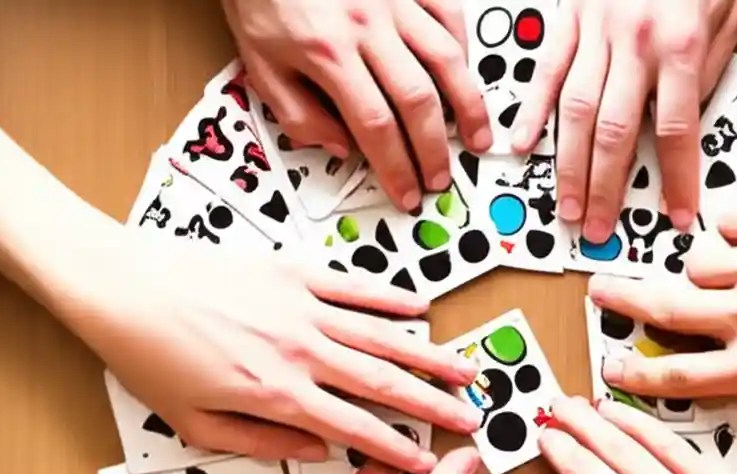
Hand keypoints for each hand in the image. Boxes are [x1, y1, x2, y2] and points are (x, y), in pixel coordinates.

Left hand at [67, 218, 479, 473]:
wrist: (119, 286)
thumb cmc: (148, 356)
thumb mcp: (195, 423)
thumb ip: (262, 443)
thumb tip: (317, 454)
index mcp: (277, 393)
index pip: (356, 428)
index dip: (397, 450)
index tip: (426, 463)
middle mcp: (300, 350)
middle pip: (385, 383)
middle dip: (434, 404)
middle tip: (472, 417)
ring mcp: (301, 307)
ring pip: (383, 335)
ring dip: (429, 354)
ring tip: (466, 368)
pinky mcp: (293, 272)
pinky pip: (355, 287)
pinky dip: (390, 298)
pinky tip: (420, 307)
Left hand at [222, 0, 492, 210]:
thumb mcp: (259, 62)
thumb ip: (298, 112)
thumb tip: (340, 146)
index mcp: (327, 52)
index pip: (374, 125)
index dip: (396, 167)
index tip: (406, 192)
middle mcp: (367, 26)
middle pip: (417, 100)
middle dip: (434, 149)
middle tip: (439, 177)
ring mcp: (392, 1)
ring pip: (446, 59)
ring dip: (466, 105)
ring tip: (477, 137)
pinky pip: (448, 13)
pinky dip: (463, 47)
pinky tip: (465, 74)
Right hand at [511, 0, 736, 241]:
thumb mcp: (730, 10)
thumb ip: (710, 65)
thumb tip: (688, 117)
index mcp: (681, 45)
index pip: (675, 130)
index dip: (675, 179)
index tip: (677, 215)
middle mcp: (634, 43)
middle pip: (614, 133)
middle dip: (606, 188)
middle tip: (600, 228)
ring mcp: (595, 31)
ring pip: (575, 112)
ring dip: (569, 166)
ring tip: (566, 205)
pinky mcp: (568, 17)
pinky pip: (546, 72)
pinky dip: (531, 111)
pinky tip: (520, 145)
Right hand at [588, 206, 736, 419]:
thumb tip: (732, 385)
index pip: (677, 376)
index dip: (635, 375)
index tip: (612, 368)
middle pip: (663, 308)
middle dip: (622, 299)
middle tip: (601, 290)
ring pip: (696, 261)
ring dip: (701, 268)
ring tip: (721, 268)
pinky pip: (730, 219)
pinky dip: (733, 228)